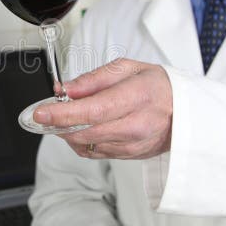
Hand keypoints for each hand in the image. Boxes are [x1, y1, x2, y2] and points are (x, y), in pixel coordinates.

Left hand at [33, 59, 173, 159]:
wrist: (184, 112)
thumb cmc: (156, 86)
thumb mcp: (128, 68)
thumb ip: (94, 79)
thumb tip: (65, 89)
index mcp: (138, 96)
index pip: (94, 110)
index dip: (63, 113)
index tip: (41, 112)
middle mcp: (136, 124)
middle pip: (86, 131)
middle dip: (58, 124)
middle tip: (45, 113)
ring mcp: (133, 144)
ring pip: (87, 144)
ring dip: (67, 132)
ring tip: (65, 117)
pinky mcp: (129, 156)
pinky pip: (94, 152)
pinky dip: (80, 141)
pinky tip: (79, 128)